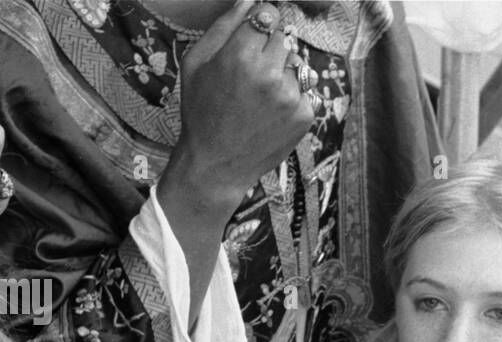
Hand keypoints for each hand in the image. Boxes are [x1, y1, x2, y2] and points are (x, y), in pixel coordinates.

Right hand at [173, 1, 314, 202]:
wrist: (216, 164)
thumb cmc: (201, 111)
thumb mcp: (196, 64)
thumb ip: (224, 26)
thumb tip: (249, 0)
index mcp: (241, 56)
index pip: (267, 15)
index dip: (260, 23)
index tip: (254, 34)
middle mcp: (270, 74)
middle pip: (283, 38)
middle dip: (269, 49)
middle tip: (250, 74)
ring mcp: (291, 96)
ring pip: (296, 64)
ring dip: (283, 73)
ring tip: (260, 97)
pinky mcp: (305, 115)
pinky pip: (305, 90)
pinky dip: (292, 97)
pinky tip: (271, 112)